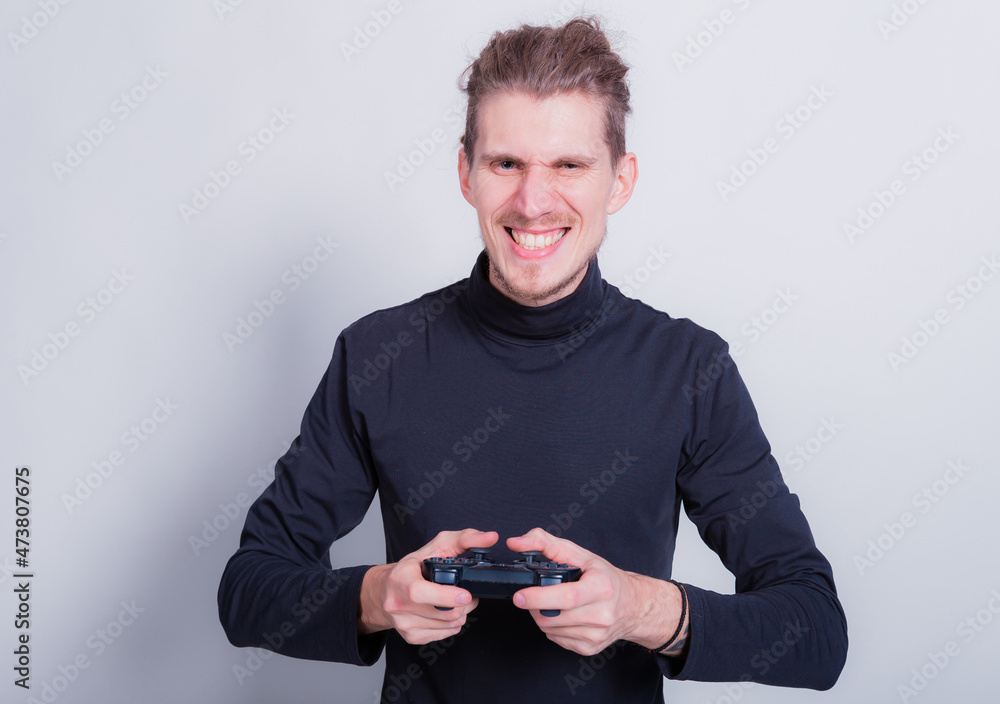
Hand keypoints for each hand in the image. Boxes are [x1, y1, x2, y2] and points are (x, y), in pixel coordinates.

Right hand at [358, 529, 497, 643]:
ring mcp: (404, 623)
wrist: (386, 590)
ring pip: (448, 625)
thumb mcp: (436, 546)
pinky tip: (446, 611)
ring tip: (455, 600)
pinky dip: (452, 624)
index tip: (466, 595)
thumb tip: (490, 538)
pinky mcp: (411, 637)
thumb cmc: (414, 567)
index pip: (420, 592)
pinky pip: (445, 634)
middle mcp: (398, 603)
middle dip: (464, 603)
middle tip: (466, 592)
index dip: (446, 596)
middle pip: (443, 613)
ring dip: (460, 613)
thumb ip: (465, 538)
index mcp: (400, 578)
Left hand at [507, 528, 686, 656]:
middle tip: (533, 595)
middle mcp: (602, 614)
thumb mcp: (580, 553)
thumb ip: (545, 543)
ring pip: (550, 629)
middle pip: (553, 616)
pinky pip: (556, 639)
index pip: (567, 597)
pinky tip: (562, 616)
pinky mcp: (589, 648)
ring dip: (541, 616)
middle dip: (535, 606)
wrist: (632, 605)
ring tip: (551, 603)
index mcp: (602, 587)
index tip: (520, 596)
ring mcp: (596, 635)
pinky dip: (552, 627)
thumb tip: (515, 543)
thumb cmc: (604, 577)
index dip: (540, 597)